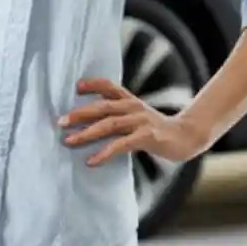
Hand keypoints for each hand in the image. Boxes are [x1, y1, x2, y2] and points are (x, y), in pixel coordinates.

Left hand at [59, 78, 208, 166]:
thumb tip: (89, 123)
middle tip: (60, 122)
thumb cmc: (157, 129)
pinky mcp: (147, 136)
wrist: (186, 137)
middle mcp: (134, 107)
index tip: (75, 88)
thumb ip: (118, 116)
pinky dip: (104, 152)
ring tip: (69, 141)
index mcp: (130, 100)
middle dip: (80, 114)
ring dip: (87, 133)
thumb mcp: (138, 117)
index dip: (92, 84)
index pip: (109, 86)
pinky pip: (121, 145)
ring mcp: (140, 120)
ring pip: (109, 124)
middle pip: (103, 106)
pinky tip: (91, 160)